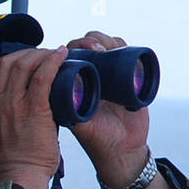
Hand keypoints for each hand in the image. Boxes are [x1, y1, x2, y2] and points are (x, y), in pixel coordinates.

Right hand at [0, 36, 63, 188]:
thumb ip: (0, 114)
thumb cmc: (13, 162)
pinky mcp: (34, 110)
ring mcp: (12, 106)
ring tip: (54, 56)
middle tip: (40, 56)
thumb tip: (21, 98)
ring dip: (41, 55)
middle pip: (5, 62)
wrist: (20, 180)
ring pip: (24, 64)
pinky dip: (53, 61)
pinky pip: (43, 76)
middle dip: (24, 53)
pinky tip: (62, 56)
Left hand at [66, 30, 150, 186]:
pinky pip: (125, 52)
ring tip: (106, 49)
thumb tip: (59, 97)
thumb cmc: (98, 139)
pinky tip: (120, 48)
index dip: (71, 49)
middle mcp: (91, 75)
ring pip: (106, 45)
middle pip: (86, 46)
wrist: (123, 149)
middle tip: (95, 49)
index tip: (73, 52)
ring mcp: (110, 74)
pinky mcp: (129, 75)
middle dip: (89, 41)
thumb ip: (71, 113)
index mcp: (74, 83)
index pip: (69, 56)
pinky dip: (123, 45)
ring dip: (105, 40)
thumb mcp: (79, 125)